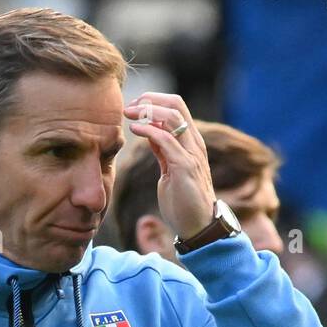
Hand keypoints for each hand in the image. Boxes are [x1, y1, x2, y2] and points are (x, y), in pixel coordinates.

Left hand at [123, 91, 216, 238]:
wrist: (198, 226)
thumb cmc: (184, 202)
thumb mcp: (170, 170)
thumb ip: (164, 152)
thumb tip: (152, 135)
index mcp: (191, 142)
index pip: (177, 107)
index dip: (154, 101)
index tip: (134, 108)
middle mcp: (194, 143)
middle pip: (176, 104)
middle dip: (150, 99)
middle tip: (129, 107)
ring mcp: (191, 153)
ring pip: (173, 116)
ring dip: (147, 111)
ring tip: (129, 114)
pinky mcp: (185, 166)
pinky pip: (166, 139)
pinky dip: (148, 130)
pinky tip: (134, 130)